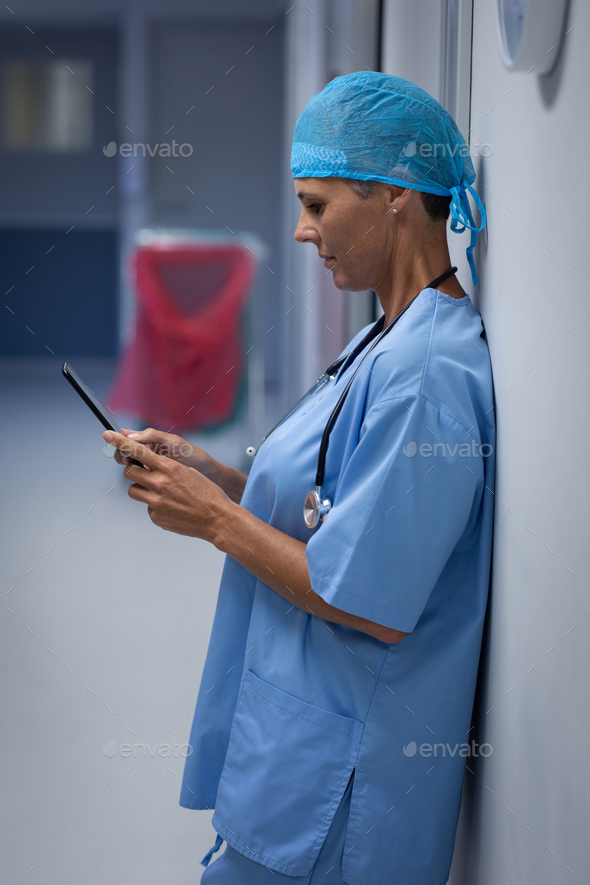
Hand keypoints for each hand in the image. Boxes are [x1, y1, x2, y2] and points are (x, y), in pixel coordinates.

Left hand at [103, 430, 231, 538]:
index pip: (137, 451)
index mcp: (168, 468)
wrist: (218, 519)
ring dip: (142, 489)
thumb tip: (152, 468)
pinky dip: (155, 506)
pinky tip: (172, 508)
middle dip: (133, 470)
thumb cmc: (207, 493)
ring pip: (133, 491)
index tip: (107, 435)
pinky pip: (146, 507)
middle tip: (143, 473)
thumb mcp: (188, 472)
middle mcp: (159, 484)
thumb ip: (167, 468)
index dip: (120, 442)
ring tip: (161, 493)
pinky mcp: (156, 517)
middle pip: (130, 472)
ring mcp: (156, 502)